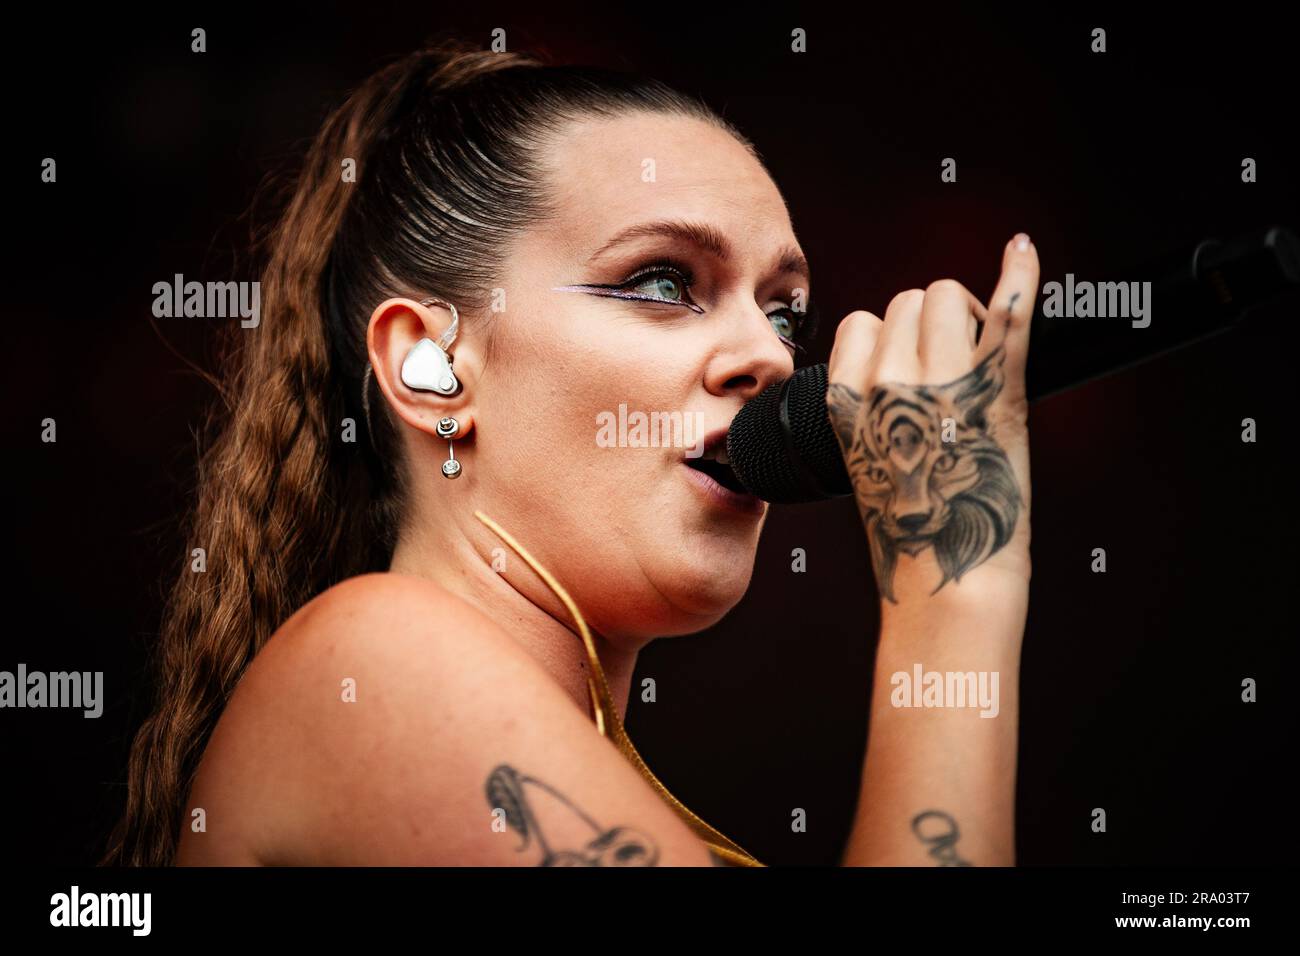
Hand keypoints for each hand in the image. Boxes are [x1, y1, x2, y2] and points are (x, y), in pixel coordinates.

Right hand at [825, 235, 1038, 605]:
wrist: (950, 572)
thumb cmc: (914, 528)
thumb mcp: (865, 461)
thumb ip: (873, 407)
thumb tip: (900, 360)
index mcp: (845, 401)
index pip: (861, 324)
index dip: (891, 339)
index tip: (913, 366)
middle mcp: (884, 383)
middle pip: (906, 302)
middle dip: (931, 323)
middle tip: (955, 368)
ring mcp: (939, 381)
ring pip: (945, 293)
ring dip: (965, 313)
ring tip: (980, 358)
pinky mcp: (993, 389)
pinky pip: (1005, 311)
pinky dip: (1018, 274)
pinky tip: (1021, 250)